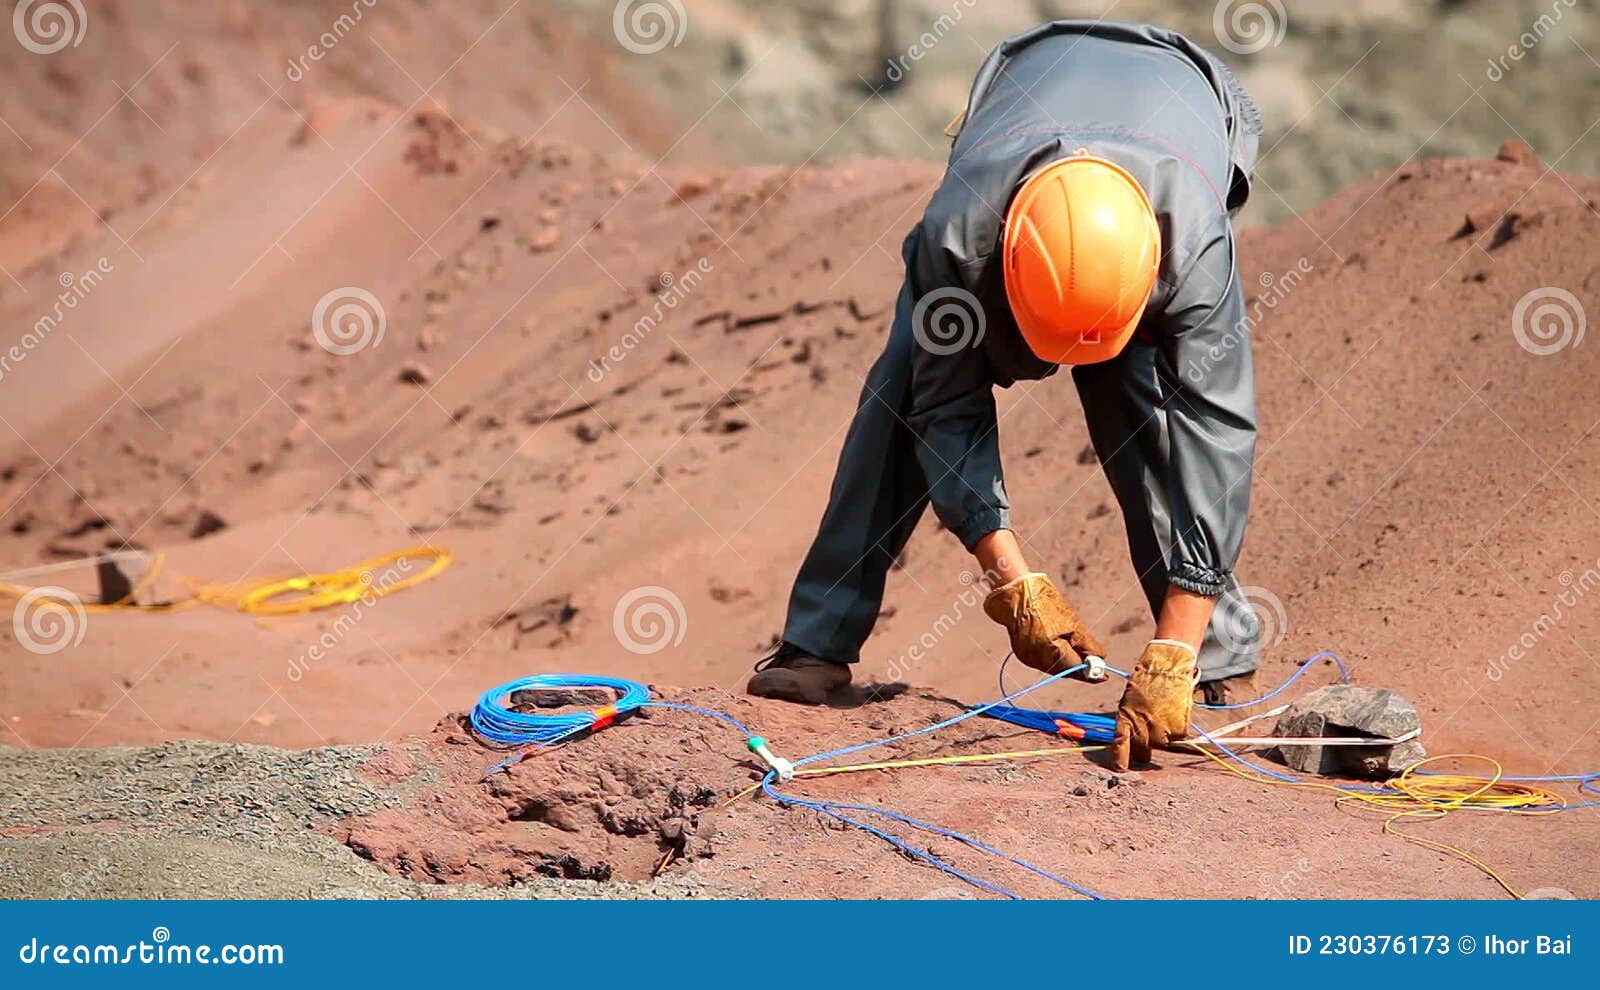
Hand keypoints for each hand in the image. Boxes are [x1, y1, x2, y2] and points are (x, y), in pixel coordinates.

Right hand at [982, 572, 1107, 676]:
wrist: (1015, 593)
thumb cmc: (1045, 603)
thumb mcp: (1073, 622)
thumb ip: (1088, 645)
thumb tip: (1101, 658)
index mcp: (1052, 653)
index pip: (1077, 670)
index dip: (1091, 674)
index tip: (1104, 676)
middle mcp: (1038, 661)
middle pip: (1065, 671)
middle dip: (1079, 665)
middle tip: (1094, 659)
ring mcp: (1028, 658)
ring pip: (1055, 666)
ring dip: (1067, 659)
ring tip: (1073, 642)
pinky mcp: (1022, 653)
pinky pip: (1044, 660)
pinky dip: (1054, 654)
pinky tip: (1058, 641)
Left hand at [1111, 639, 1198, 770]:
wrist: (1167, 667)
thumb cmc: (1147, 680)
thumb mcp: (1130, 699)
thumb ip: (1130, 718)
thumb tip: (1131, 735)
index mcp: (1126, 717)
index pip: (1120, 743)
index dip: (1120, 758)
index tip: (1120, 769)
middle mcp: (1142, 726)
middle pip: (1142, 749)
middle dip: (1144, 749)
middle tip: (1149, 738)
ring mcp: (1161, 730)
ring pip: (1161, 744)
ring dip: (1162, 735)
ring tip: (1164, 715)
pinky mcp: (1178, 729)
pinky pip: (1177, 737)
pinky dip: (1177, 729)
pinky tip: (1175, 713)